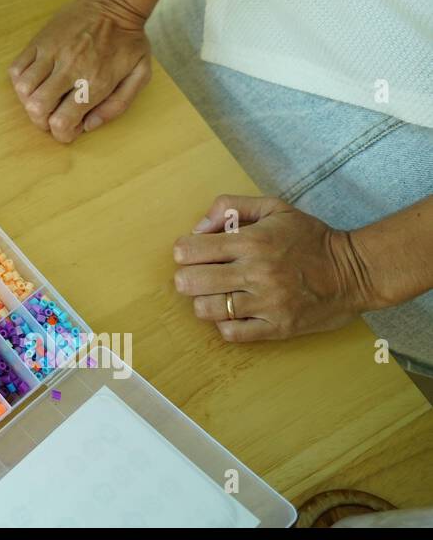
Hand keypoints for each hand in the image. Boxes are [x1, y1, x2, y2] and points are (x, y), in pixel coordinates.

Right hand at [8, 0, 152, 142]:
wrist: (114, 2)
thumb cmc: (128, 41)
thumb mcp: (140, 75)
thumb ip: (117, 106)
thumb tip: (89, 125)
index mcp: (95, 81)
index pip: (62, 122)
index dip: (62, 134)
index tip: (69, 128)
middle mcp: (70, 68)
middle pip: (37, 108)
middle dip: (41, 121)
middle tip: (52, 116)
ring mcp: (51, 53)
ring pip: (23, 89)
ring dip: (29, 101)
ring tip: (42, 98)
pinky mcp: (39, 42)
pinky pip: (16, 68)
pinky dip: (20, 81)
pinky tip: (35, 81)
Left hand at [172, 195, 372, 341]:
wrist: (356, 272)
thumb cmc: (310, 238)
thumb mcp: (274, 207)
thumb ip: (230, 206)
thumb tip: (198, 226)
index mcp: (252, 242)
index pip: (190, 249)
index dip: (184, 251)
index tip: (192, 253)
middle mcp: (256, 273)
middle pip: (190, 282)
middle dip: (186, 277)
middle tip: (196, 276)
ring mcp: (267, 304)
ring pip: (207, 309)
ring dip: (204, 301)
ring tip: (217, 294)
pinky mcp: (278, 328)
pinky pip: (232, 334)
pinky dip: (225, 324)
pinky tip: (233, 313)